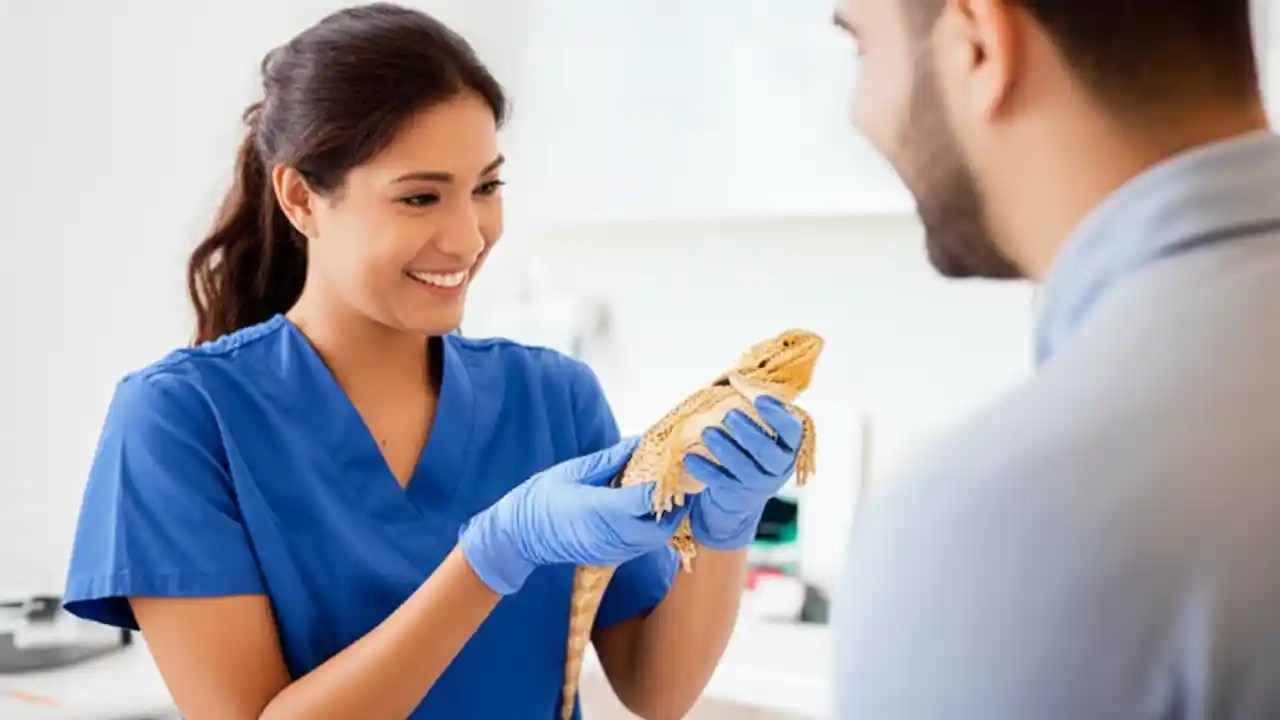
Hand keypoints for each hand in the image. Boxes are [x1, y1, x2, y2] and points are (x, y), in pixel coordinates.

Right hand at [459, 436, 688, 594]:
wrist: (519, 538)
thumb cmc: (540, 500)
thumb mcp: (573, 472)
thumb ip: (609, 459)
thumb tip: (638, 443)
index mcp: (601, 509)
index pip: (647, 500)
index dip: (665, 484)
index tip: (675, 466)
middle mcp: (612, 535)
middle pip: (662, 527)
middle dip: (675, 506)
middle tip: (677, 482)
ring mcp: (613, 551)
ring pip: (655, 540)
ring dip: (666, 519)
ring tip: (666, 493)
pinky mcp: (611, 558)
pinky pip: (642, 546)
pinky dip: (652, 529)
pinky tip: (646, 510)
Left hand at [682, 395, 803, 550]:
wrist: (745, 490)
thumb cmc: (753, 445)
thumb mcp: (763, 427)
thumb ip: (755, 406)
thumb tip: (735, 377)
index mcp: (790, 444)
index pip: (790, 429)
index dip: (776, 415)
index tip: (759, 399)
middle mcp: (779, 465)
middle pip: (766, 451)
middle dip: (747, 432)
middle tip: (729, 415)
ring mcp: (759, 483)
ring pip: (744, 468)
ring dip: (725, 449)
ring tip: (707, 432)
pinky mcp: (737, 493)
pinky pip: (721, 481)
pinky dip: (705, 469)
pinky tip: (690, 457)